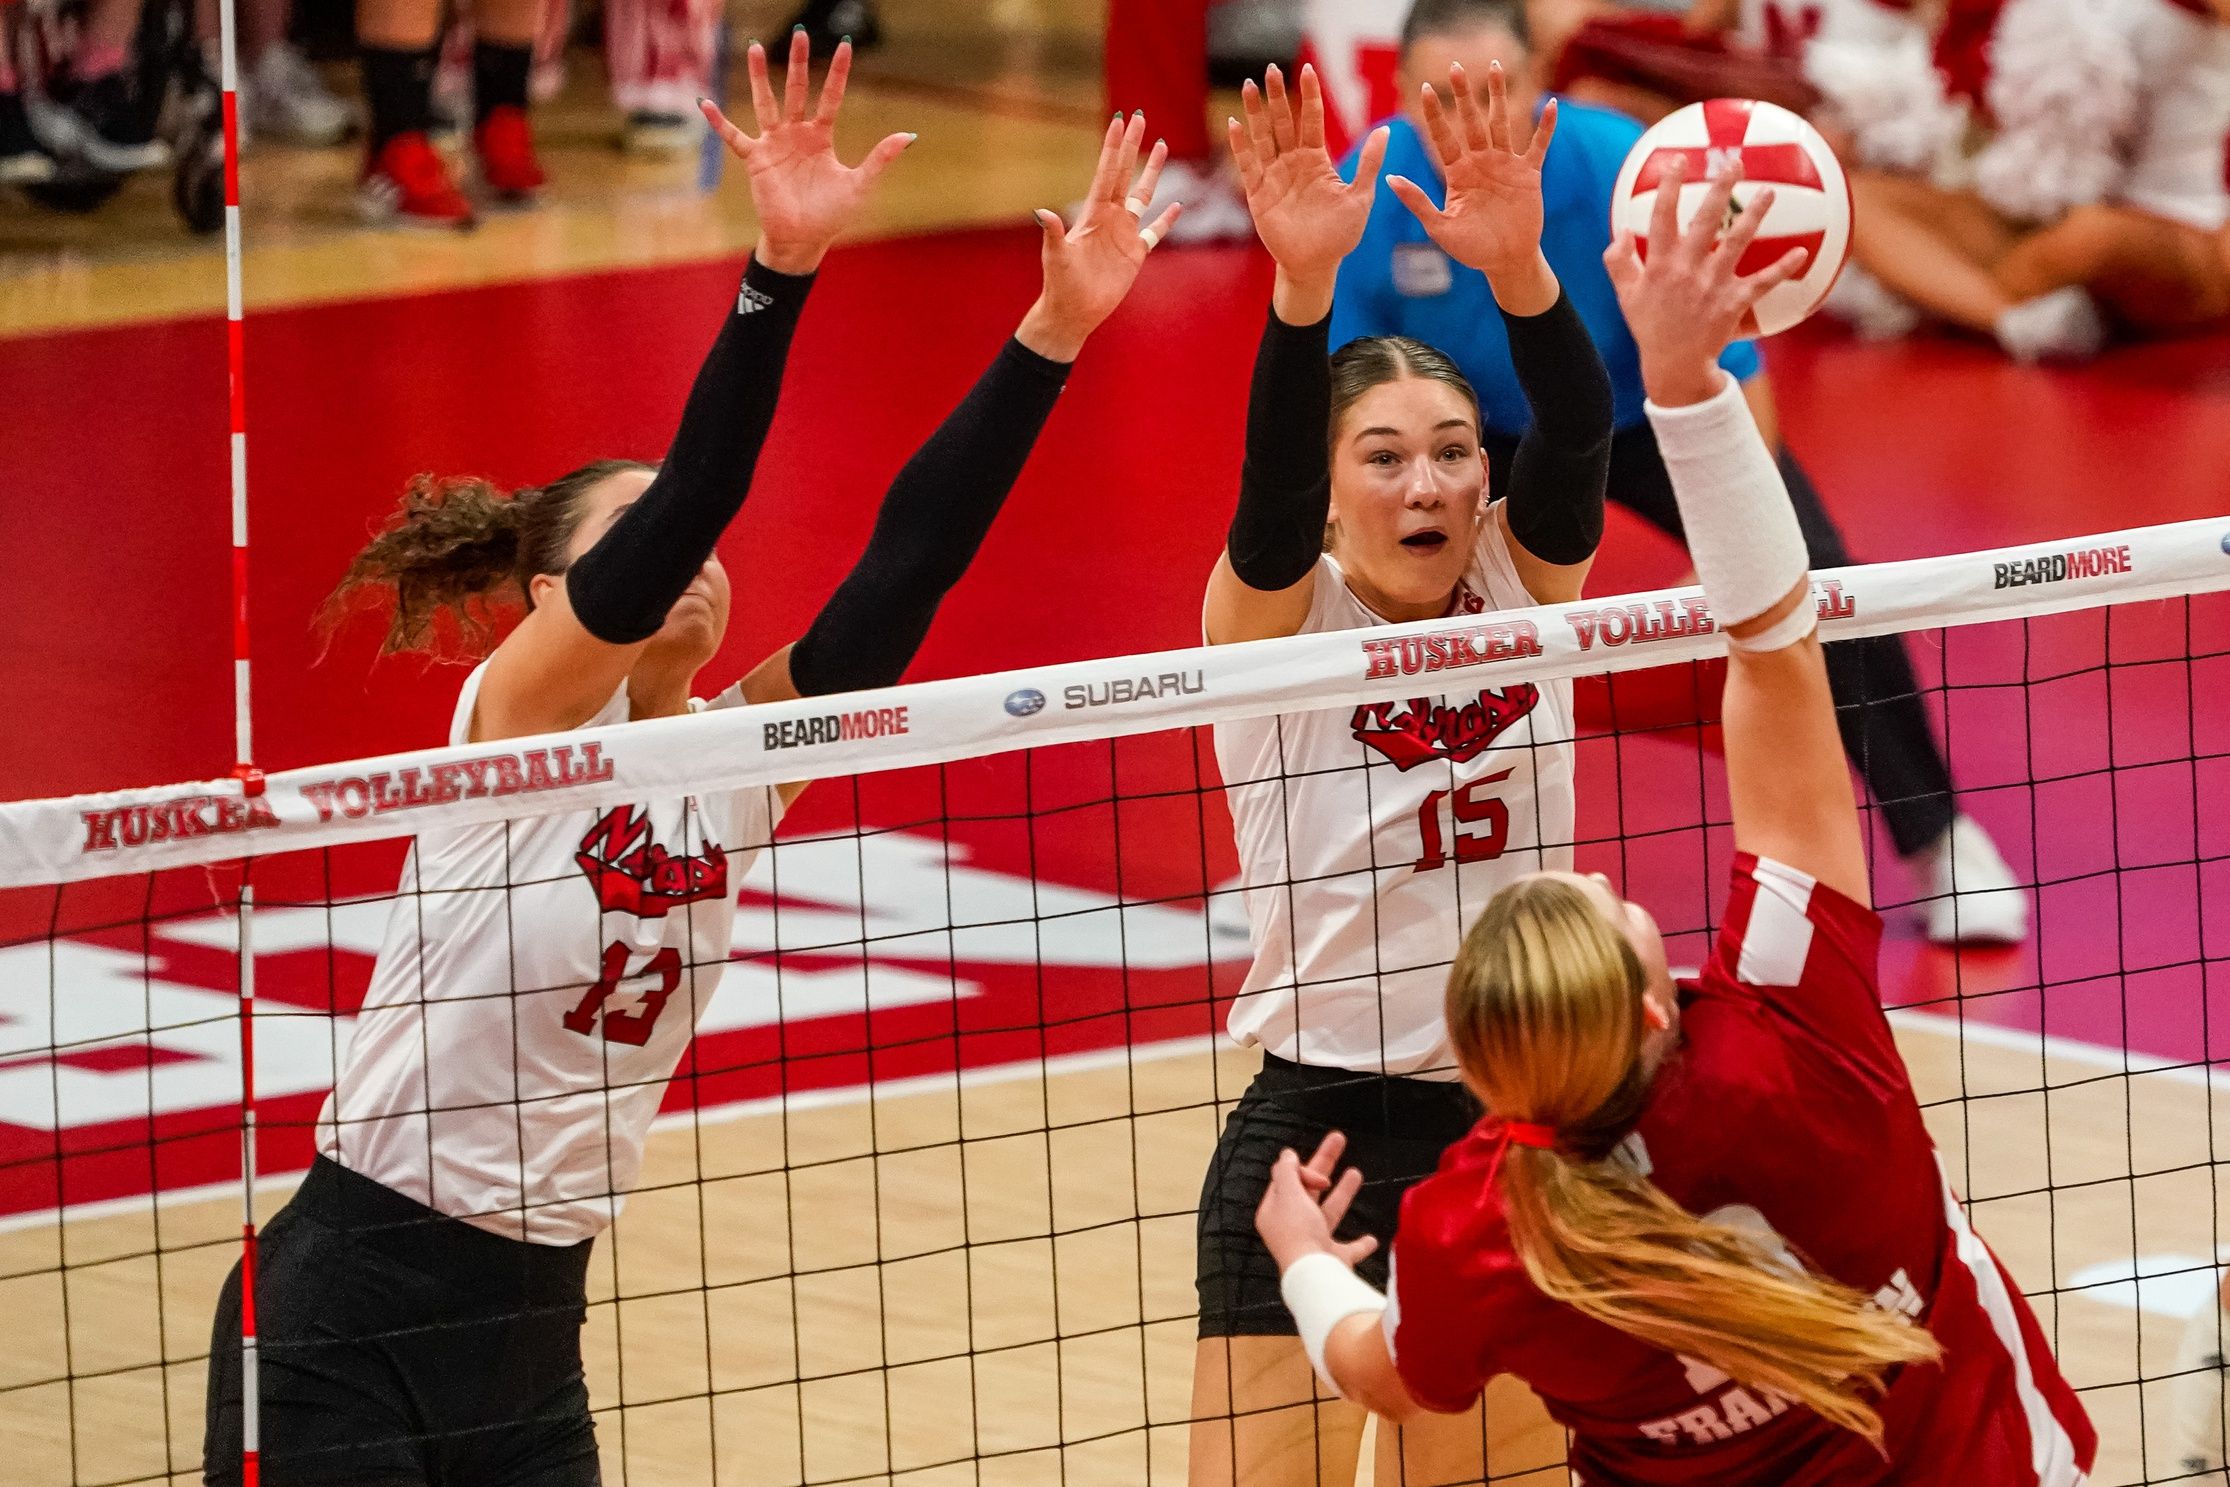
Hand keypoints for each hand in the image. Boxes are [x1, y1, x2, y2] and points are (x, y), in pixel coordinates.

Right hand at [700, 32, 913, 275]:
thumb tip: (908, 136)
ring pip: (766, 103)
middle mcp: (796, 133)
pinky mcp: (756, 160)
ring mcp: (774, 144)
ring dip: (760, 77)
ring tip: (756, 47)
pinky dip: (720, 123)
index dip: (839, 72)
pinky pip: (735, 137)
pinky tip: (706, 103)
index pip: (831, 96)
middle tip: (801, 32)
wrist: (803, 239)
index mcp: (821, 136)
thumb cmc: (831, 214)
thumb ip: (880, 158)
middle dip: (799, 62)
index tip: (847, 44)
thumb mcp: (859, 184)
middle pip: (798, 90)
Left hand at [1016, 113, 1181, 362]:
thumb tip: (1041, 212)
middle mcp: (1110, 218)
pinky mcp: (1135, 255)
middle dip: (1132, 145)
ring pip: (1143, 195)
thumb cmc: (1060, 284)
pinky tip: (1177, 206)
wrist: (1072, 312)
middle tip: (1139, 116)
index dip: (1113, 146)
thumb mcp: (1056, 256)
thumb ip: (1053, 233)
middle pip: (1125, 173)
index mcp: (1093, 214)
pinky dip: (1166, 220)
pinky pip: (1154, 232)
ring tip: (1162, 145)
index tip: (1119, 120)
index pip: (1107, 173)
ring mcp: (1124, 234)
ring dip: (1152, 171)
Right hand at [1227, 64, 1389, 301]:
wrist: (1316, 265)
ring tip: (1249, 86)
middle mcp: (1293, 163)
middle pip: (1283, 122)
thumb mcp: (1361, 197)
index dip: (1310, 95)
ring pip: (1263, 137)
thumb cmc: (1340, 235)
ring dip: (1256, 113)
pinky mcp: (1259, 194)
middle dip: (1277, 96)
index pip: (1313, 120)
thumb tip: (1387, 130)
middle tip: (1269, 68)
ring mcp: (1274, 177)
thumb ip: (1370, 164)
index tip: (1308, 69)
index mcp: (1317, 160)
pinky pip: (1248, 165)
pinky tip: (1236, 125)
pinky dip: (1241, 146)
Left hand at [1253, 1132, 1378, 1273]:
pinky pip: (1348, 1250)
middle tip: (1338, 1138)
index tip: (1321, 1180)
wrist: (1314, 1274)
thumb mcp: (1288, 1193)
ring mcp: (1313, 1244)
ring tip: (1356, 1172)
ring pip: (1329, 1213)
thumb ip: (1287, 1170)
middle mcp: (1292, 1227)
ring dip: (1342, 1193)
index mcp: (1276, 1212)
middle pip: (1310, 1190)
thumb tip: (1286, 1155)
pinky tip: (1371, 1240)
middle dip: (1325, 1164)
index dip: (1305, 1171)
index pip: (1288, 1179)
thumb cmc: (1299, 1233)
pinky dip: (1360, 1245)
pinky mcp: (1333, 1261)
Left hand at [1389, 62, 1556, 293]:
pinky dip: (1545, 127)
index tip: (1424, 89)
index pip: (1443, 138)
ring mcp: (1505, 165)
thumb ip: (1417, 201)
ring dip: (1498, 96)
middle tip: (1455, 67)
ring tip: (1495, 67)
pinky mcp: (1529, 174)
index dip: (1434, 114)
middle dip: (1463, 95)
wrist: (1505, 262)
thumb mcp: (1439, 226)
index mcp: (1457, 173)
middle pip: (1471, 122)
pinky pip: (1538, 145)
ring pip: (1501, 123)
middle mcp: (1480, 162)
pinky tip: (1550, 104)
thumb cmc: (1471, 248)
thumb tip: (1390, 177)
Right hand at [1604, 159, 1809, 406]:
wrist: (1674, 365)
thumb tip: (1622, 230)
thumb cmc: (1650, 327)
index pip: (1662, 217)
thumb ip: (1619, 261)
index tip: (1678, 160)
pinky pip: (1762, 281)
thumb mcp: (1626, 295)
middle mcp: (1688, 269)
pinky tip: (1801, 253)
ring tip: (1769, 191)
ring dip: (1755, 214)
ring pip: (1737, 241)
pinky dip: (1783, 268)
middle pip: (1706, 219)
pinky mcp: (1733, 302)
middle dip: (1720, 187)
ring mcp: (1713, 284)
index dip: (1669, 186)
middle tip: (1734, 162)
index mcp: (1660, 264)